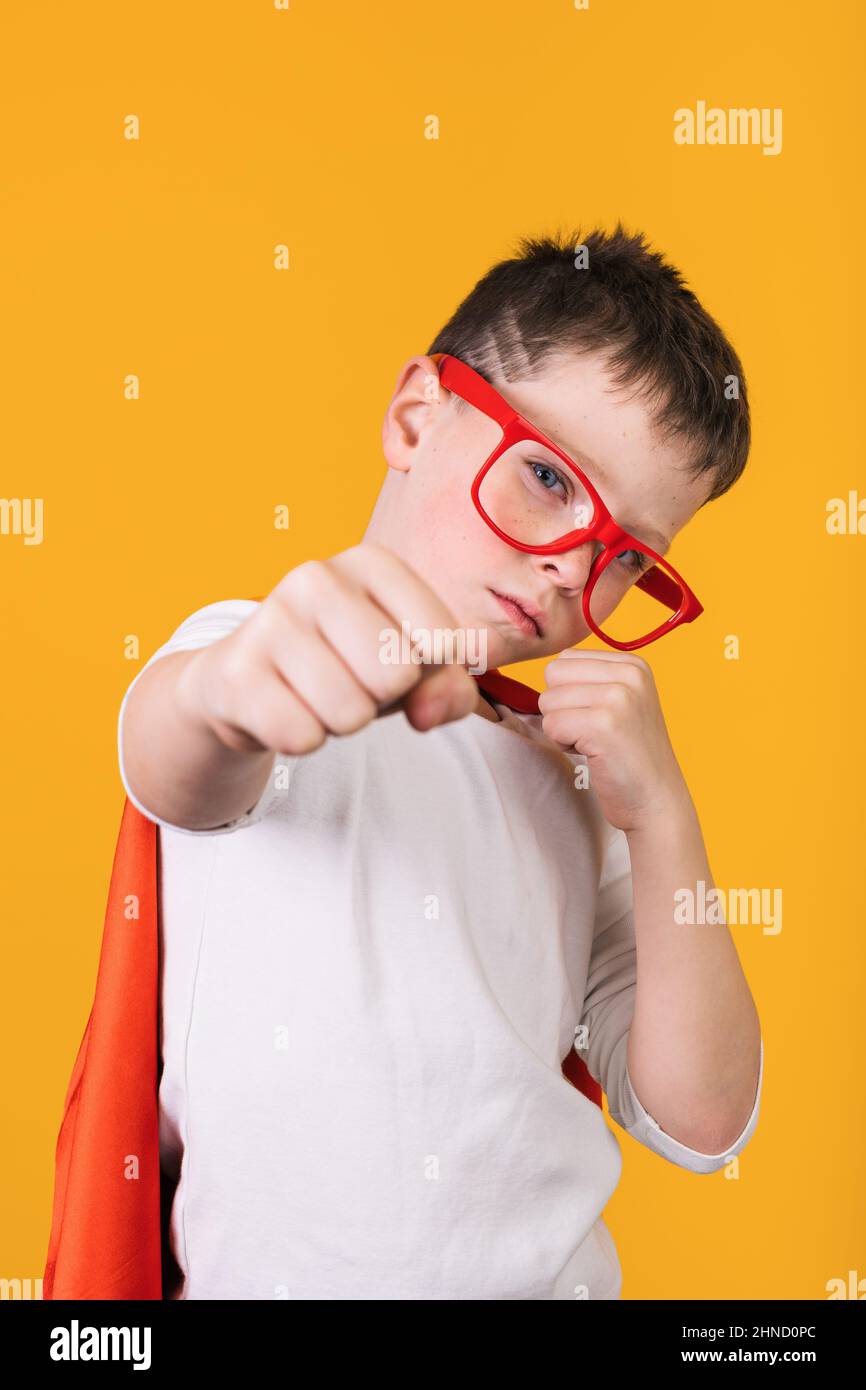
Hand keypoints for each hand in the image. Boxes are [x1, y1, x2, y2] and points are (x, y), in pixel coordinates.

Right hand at [178, 543, 479, 755]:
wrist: (244, 681)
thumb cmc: (343, 663)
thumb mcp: (411, 667)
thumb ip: (451, 686)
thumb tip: (427, 713)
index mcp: (371, 562)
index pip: (443, 641)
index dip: (427, 672)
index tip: (393, 659)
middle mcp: (316, 577)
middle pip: (397, 677)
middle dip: (381, 699)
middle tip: (348, 680)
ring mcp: (270, 619)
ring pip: (351, 713)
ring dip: (340, 722)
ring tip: (315, 694)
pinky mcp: (236, 671)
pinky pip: (303, 736)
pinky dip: (302, 739)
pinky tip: (283, 708)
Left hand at [537, 649, 690, 833]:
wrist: (656, 800)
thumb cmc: (628, 755)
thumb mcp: (620, 702)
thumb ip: (590, 679)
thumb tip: (548, 667)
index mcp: (632, 664)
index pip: (565, 659)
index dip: (569, 693)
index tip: (598, 717)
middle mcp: (629, 674)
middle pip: (553, 675)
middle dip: (561, 707)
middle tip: (592, 732)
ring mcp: (618, 698)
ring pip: (548, 700)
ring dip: (562, 728)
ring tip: (594, 743)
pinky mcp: (604, 725)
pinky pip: (552, 725)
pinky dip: (563, 745)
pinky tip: (593, 754)